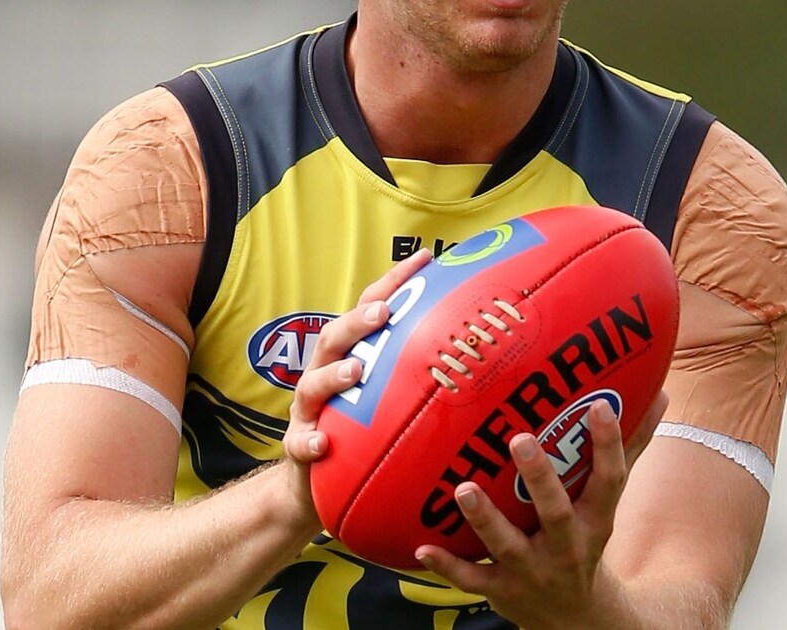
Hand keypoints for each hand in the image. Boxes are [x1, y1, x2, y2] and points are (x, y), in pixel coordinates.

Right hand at [280, 249, 433, 521]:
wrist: (316, 487)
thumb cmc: (363, 435)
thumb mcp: (392, 400)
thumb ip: (422, 375)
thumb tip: (487, 352)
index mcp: (350, 357)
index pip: (370, 310)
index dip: (394, 282)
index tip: (426, 258)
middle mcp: (325, 377)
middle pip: (333, 338)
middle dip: (356, 323)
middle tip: (383, 313)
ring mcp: (309, 412)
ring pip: (312, 386)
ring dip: (332, 376)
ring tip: (356, 372)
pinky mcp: (300, 447)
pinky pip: (300, 443)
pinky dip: (310, 441)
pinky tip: (324, 443)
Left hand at [415, 391, 668, 628]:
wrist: (576, 619)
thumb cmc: (587, 539)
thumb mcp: (609, 502)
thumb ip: (630, 448)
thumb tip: (661, 393)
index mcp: (596, 520)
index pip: (609, 480)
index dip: (608, 444)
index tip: (599, 405)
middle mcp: (567, 547)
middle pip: (556, 512)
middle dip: (540, 478)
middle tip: (521, 438)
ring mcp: (532, 571)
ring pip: (508, 545)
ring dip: (485, 519)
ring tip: (463, 488)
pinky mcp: (501, 590)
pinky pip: (472, 579)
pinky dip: (447, 566)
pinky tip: (422, 546)